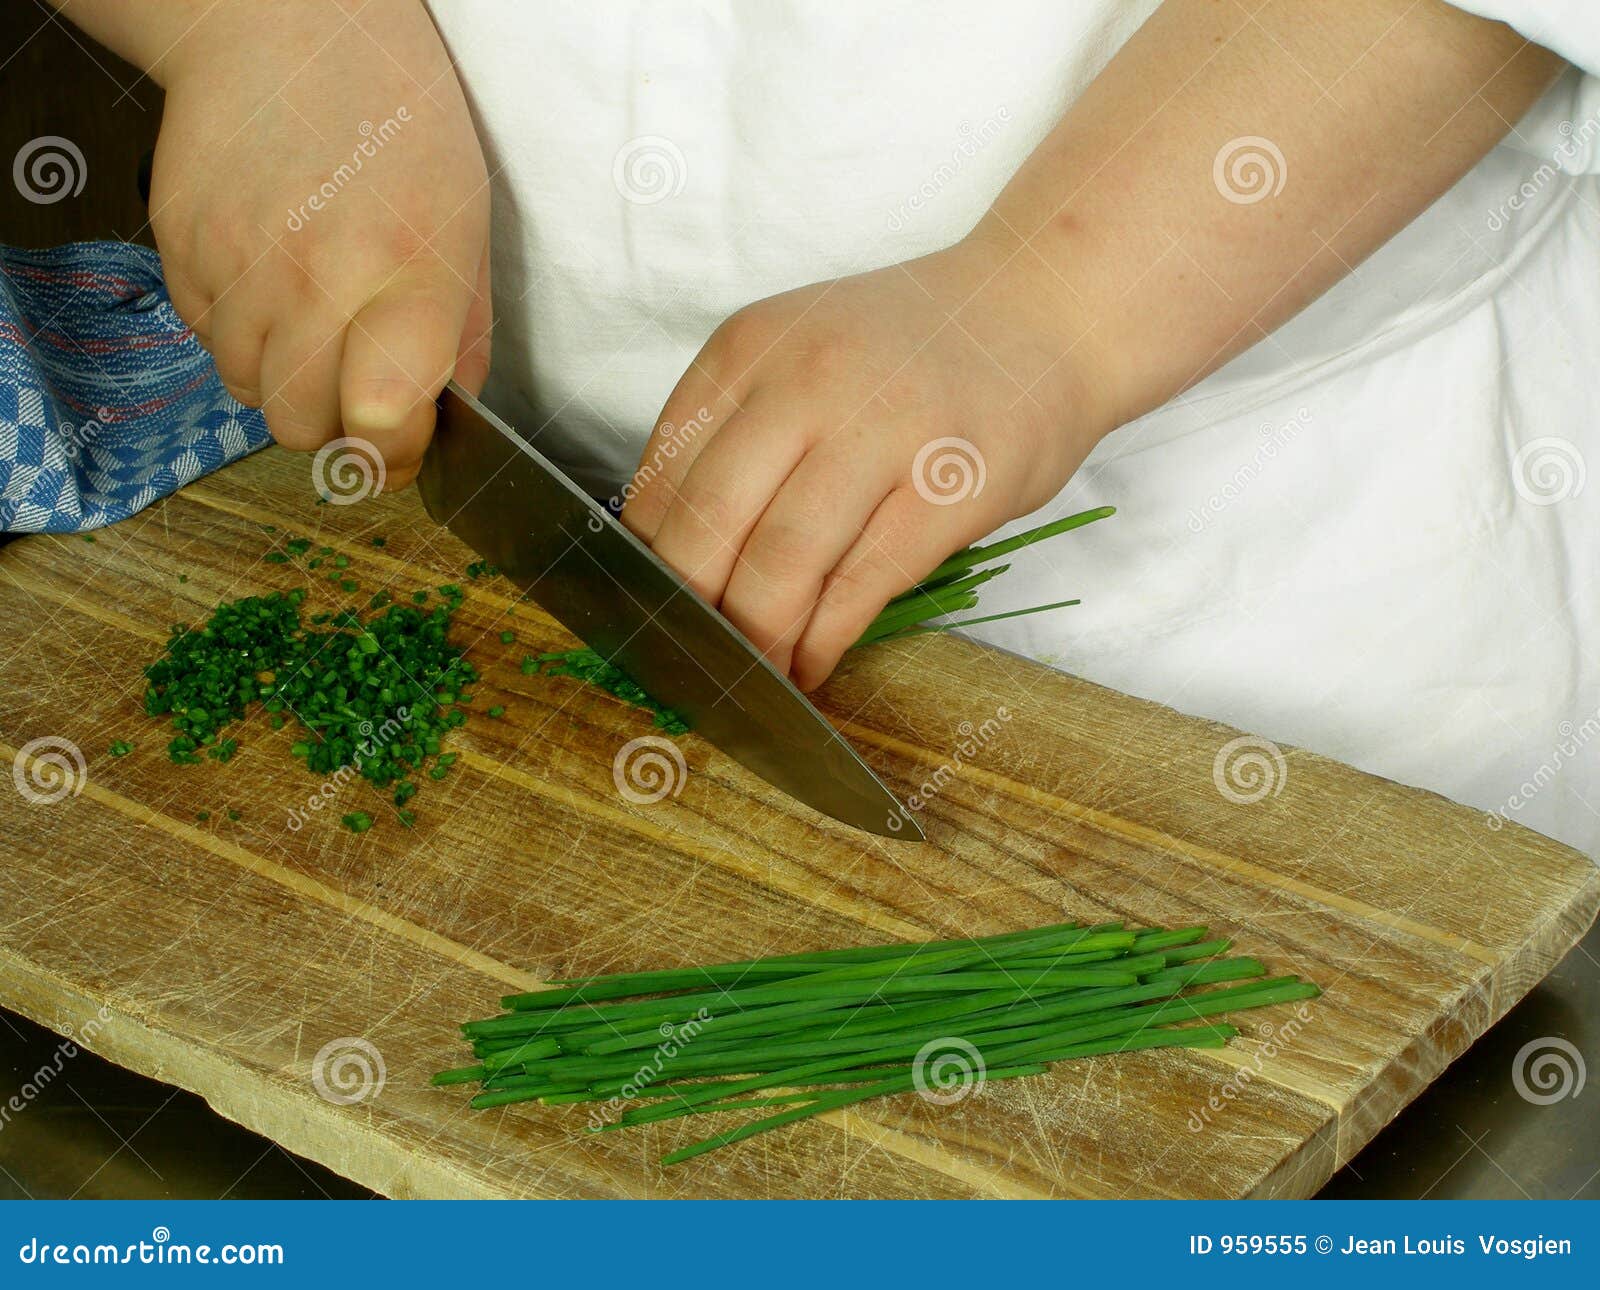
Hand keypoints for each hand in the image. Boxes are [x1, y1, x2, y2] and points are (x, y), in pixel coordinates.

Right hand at [149, 0, 489, 488]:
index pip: (381, 420)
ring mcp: (237, 263)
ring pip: (248, 390)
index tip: (403, 441)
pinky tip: (270, 275)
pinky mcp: (180, 246)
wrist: (287, 31)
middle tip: (356, 382)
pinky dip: (239, 329)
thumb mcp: (467, 228)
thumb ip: (461, 337)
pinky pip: (206, 337)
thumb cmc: (397, 128)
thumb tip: (443, 421)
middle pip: (302, 427)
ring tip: (313, 313)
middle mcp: (315, 276)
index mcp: (406, 273)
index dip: (393, 454)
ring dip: (282, 375)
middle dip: (334, 422)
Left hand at [620, 236, 1107, 690]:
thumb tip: (670, 557)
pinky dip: (823, 642)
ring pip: (781, 566)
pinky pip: (861, 586)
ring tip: (753, 682)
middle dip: (693, 616)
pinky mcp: (950, 488)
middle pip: (711, 527)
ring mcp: (884, 431)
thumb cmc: (912, 352)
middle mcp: (808, 380)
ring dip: (757, 643)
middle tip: (693, 664)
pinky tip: (812, 666)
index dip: (647, 566)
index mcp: (749, 347)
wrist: (1044, 313)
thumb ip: (735, 433)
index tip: (651, 615)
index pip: (662, 477)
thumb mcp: (800, 356)